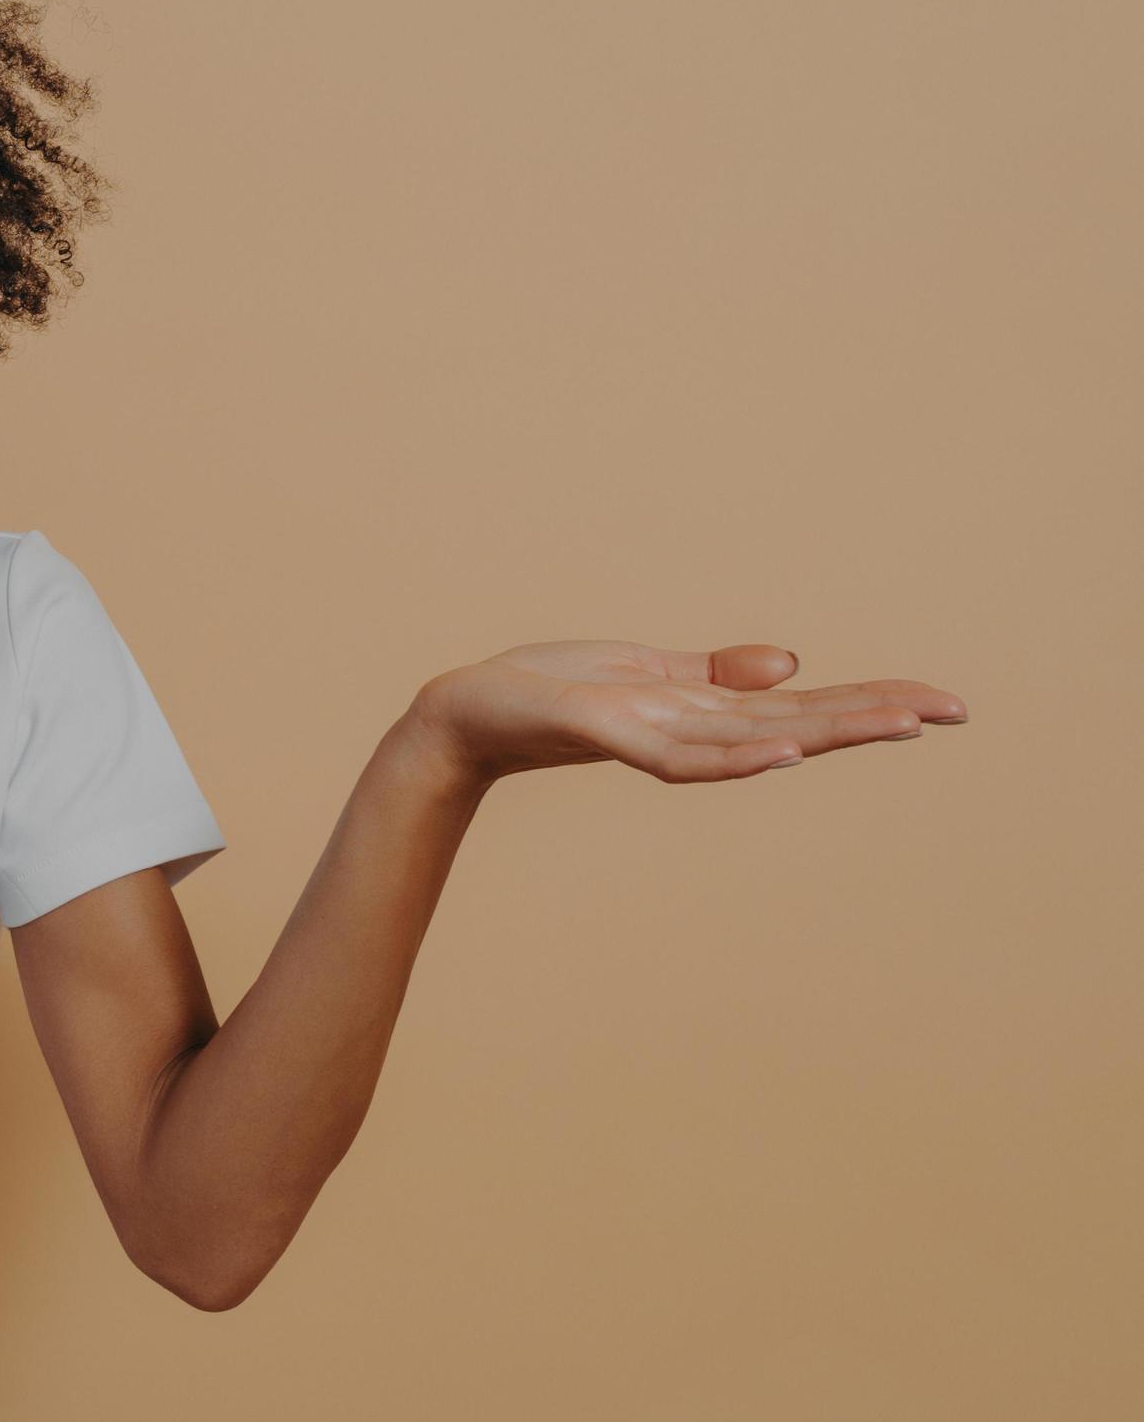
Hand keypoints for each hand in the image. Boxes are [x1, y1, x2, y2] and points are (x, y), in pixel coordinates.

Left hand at [406, 640, 968, 786]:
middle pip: (798, 724)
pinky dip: (733, 757)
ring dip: (826, 733)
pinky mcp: (606, 733)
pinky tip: (784, 751)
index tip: (943, 702)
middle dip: (874, 716)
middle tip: (953, 711)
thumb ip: (714, 675)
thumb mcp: (644, 669)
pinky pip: (679, 755)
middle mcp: (689, 729)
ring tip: (894, 726)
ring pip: (754, 741)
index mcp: (703, 710)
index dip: (871, 702)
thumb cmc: (551, 692)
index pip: (804, 707)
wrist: (468, 714)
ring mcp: (652, 735)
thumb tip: (791, 665)